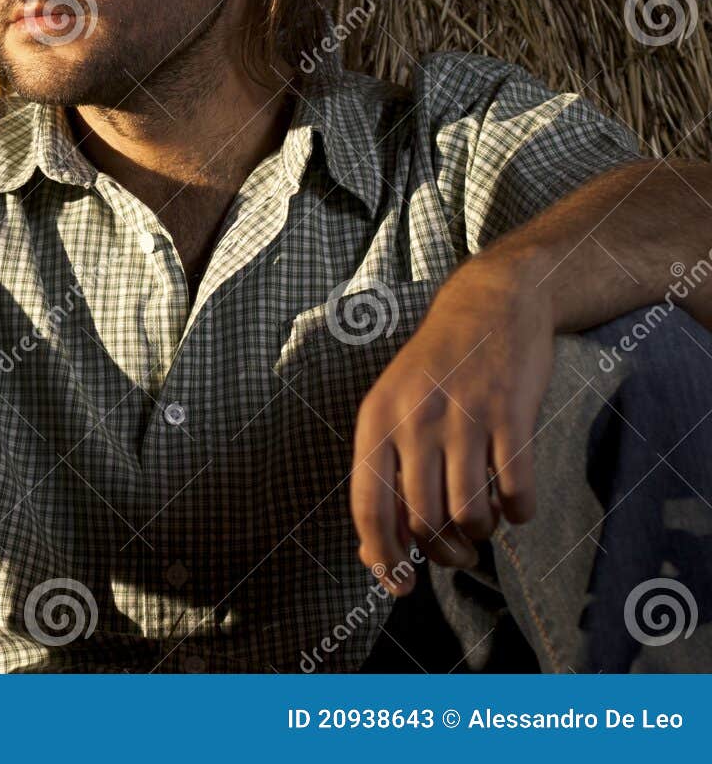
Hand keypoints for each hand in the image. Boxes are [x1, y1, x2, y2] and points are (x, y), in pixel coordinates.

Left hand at [350, 258, 553, 593]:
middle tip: (458, 551)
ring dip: (483, 532)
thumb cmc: (437, 370)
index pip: (368, 506)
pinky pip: (516, 489)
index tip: (400, 587)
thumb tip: (375, 555)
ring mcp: (463, 414)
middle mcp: (414, 419)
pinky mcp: (511, 411)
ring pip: (470, 512)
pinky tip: (518, 504)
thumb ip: (383, 475)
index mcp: (376, 421)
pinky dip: (520, 511)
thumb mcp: (393, 410)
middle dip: (444, 552)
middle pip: (423, 520)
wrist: (490, 303)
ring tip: (486, 518)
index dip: (382, 557)